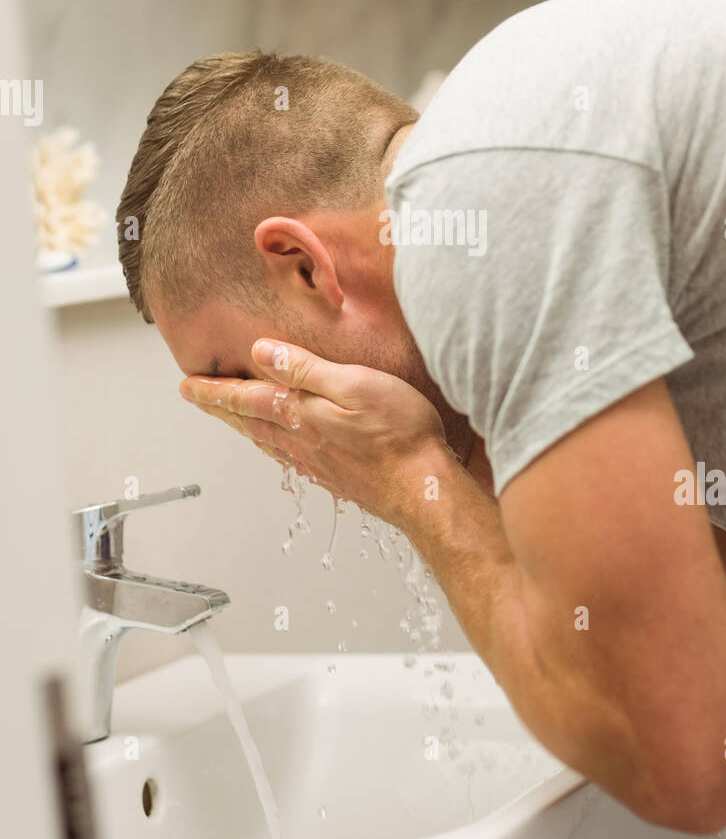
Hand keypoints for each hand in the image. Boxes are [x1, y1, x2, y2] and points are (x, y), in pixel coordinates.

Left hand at [179, 338, 451, 527]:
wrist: (423, 486)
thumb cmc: (397, 433)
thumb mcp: (351, 383)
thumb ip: (304, 369)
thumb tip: (261, 352)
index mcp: (299, 415)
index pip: (245, 398)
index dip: (215, 390)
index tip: (188, 386)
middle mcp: (300, 442)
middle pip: (250, 421)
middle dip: (221, 407)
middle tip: (197, 398)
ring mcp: (317, 463)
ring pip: (267, 440)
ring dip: (244, 425)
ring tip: (231, 416)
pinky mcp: (335, 476)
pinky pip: (289, 456)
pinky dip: (271, 444)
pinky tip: (279, 445)